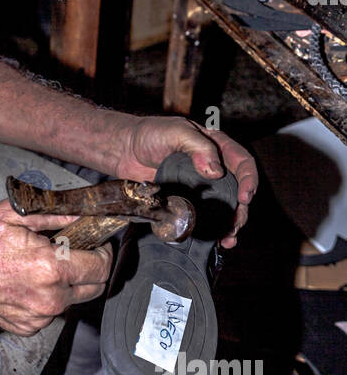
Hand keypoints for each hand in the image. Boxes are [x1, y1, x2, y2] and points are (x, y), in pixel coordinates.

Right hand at [0, 199, 112, 334]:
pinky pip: (51, 313)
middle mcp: (50, 298)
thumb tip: (83, 212)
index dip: (104, 252)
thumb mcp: (15, 216)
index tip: (99, 245)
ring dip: (68, 285)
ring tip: (44, 267)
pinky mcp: (28, 326)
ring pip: (73, 301)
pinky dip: (47, 298)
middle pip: (95, 288)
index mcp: (52, 268)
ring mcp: (39, 316)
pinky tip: (28, 283)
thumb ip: (56, 214)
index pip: (102, 267)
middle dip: (92, 269)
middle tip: (77, 253)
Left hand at [114, 116, 257, 247]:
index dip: (248, 180)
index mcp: (217, 146)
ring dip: (230, 224)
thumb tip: (216, 172)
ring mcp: (201, 186)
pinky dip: (212, 229)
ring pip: (224, 206)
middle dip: (241, 210)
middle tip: (236, 225)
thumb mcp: (176, 132)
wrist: (124, 150)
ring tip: (228, 239)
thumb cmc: (149, 134)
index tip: (244, 197)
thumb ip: (198, 148)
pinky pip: (204, 216)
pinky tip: (215, 241)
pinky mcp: (188, 200)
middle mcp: (214, 167)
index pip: (242, 162)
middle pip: (237, 190)